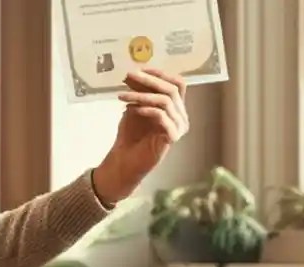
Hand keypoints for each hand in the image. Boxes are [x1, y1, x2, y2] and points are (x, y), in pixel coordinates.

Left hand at [93, 68, 189, 204]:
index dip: (161, 74)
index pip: (177, 84)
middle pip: (172, 90)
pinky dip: (147, 110)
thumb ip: (136, 93)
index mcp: (175, 107)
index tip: (140, 69)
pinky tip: (132, 109)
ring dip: (141, 95)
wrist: (124, 161)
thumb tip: (132, 73)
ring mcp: (179, 127)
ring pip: (165, 102)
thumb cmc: (130, 136)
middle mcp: (181, 116)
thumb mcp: (133, 108)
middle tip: (129, 75)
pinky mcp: (171, 138)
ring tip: (122, 95)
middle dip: (149, 81)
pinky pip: (162, 118)